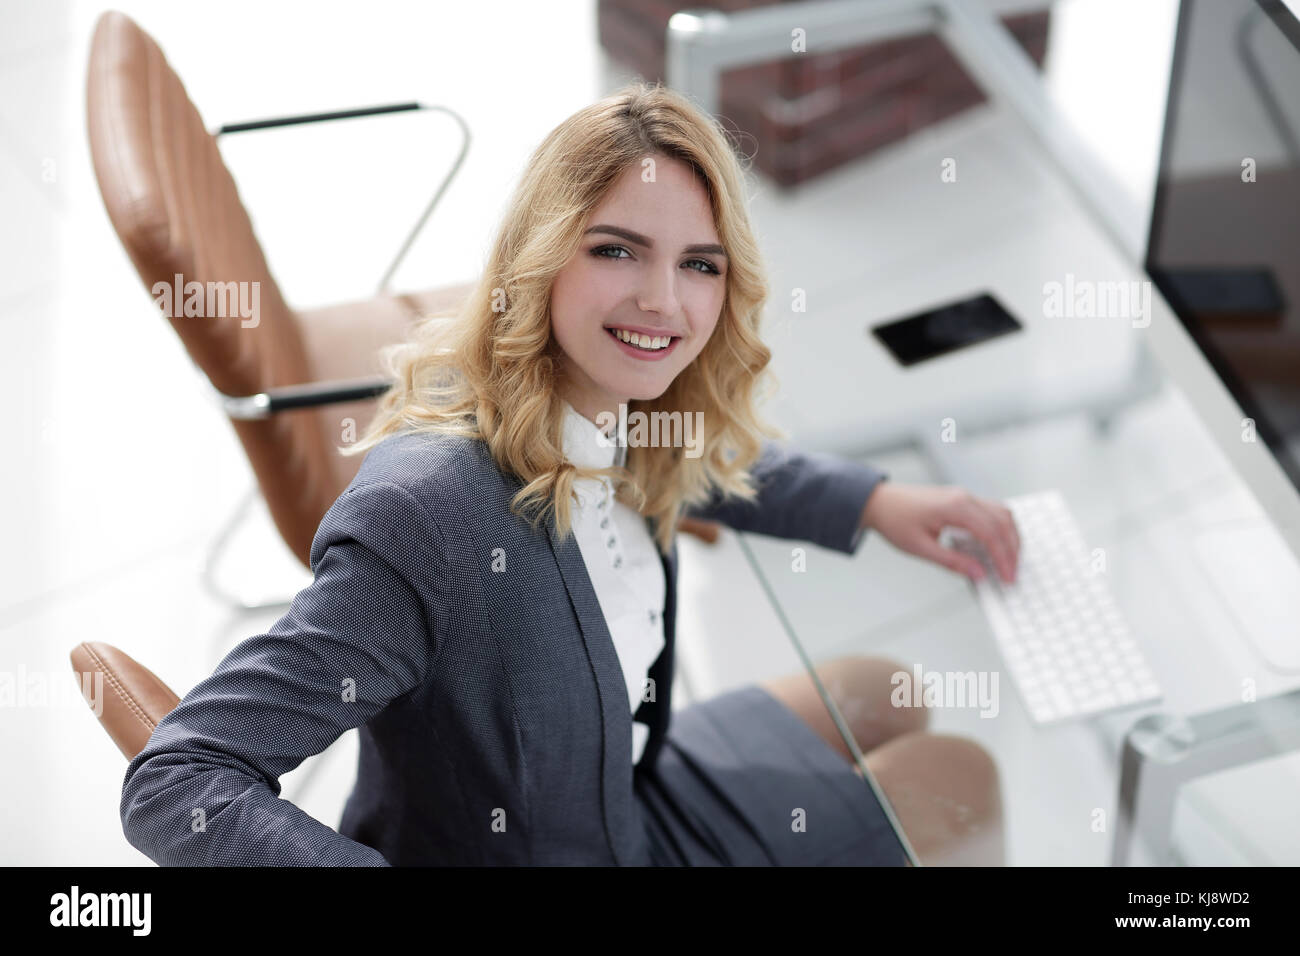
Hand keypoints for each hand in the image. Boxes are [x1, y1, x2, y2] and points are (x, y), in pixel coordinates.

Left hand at [860, 482, 1019, 582]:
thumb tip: (979, 574)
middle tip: (1012, 575)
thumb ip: (952, 562)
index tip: (1008, 577)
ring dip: (1011, 537)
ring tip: (1010, 562)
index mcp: (954, 507)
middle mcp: (964, 497)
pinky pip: (992, 511)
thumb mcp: (920, 548)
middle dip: (1012, 550)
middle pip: (1003, 522)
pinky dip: (1001, 528)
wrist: (880, 502)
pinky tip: (999, 545)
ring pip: (1002, 513)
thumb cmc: (895, 521)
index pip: (991, 533)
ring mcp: (964, 496)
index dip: (1003, 558)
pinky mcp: (962, 499)